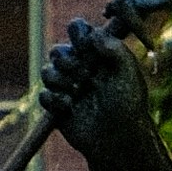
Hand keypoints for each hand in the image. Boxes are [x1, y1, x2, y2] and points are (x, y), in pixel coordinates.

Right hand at [33, 19, 156, 170]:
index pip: (78, 31)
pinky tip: (69, 107)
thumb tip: (93, 34)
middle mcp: (80, 67)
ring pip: (47, 72)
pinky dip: (54, 100)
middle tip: (84, 75)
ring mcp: (67, 87)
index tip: (83, 44)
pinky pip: (43, 96)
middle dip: (67, 61)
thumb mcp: (128, 72)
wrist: (119, 139)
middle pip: (57, 51)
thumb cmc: (128, 104)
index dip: (76, 34)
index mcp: (96, 54)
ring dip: (60, 81)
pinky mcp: (57, 107)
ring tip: (77, 92)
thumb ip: (114, 48)